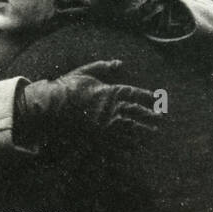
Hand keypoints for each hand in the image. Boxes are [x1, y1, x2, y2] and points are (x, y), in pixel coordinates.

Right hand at [17, 59, 159, 147]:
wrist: (51, 106)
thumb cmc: (67, 87)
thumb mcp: (85, 71)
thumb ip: (103, 66)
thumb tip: (119, 62)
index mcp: (111, 91)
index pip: (135, 93)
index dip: (147, 96)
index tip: (158, 98)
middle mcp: (112, 109)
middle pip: (137, 113)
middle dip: (150, 116)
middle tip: (161, 119)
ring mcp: (106, 124)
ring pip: (130, 130)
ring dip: (143, 132)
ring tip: (153, 135)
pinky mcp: (97, 137)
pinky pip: (116, 143)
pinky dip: (127, 146)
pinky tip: (135, 148)